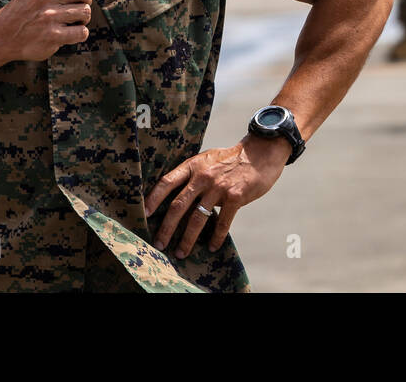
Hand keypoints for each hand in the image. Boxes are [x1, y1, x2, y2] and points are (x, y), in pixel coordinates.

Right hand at [0, 0, 98, 62]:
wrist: (2, 35)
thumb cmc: (25, 7)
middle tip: (73, 5)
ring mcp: (48, 16)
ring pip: (86, 12)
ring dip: (82, 17)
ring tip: (69, 19)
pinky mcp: (52, 36)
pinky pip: (82, 32)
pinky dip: (79, 33)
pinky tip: (68, 31)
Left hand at [145, 135, 289, 258]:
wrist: (261, 153)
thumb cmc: (232, 158)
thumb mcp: (208, 159)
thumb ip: (193, 173)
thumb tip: (175, 194)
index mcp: (193, 165)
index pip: (167, 182)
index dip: (153, 199)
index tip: (145, 215)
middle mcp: (203, 176)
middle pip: (178, 205)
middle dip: (166, 228)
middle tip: (159, 244)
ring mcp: (219, 187)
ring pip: (198, 218)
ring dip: (187, 239)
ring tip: (181, 252)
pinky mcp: (235, 197)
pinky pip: (222, 222)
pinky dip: (216, 237)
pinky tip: (212, 247)